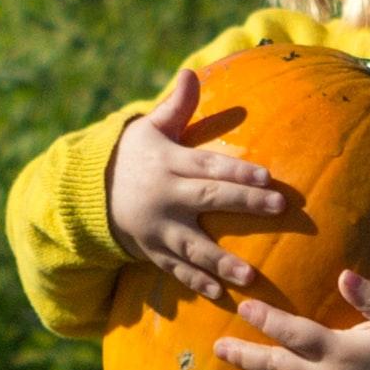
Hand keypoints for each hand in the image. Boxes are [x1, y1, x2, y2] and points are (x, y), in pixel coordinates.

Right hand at [107, 68, 302, 304]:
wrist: (90, 193)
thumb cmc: (133, 156)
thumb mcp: (150, 129)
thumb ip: (176, 107)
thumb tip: (191, 73)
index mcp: (169, 163)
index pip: (208, 165)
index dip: (237, 170)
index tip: (269, 177)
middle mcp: (165, 196)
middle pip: (209, 198)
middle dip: (245, 202)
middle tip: (279, 207)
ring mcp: (158, 228)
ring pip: (194, 245)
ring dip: (222, 262)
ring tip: (250, 276)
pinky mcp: (153, 251)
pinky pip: (177, 270)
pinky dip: (197, 283)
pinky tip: (222, 296)